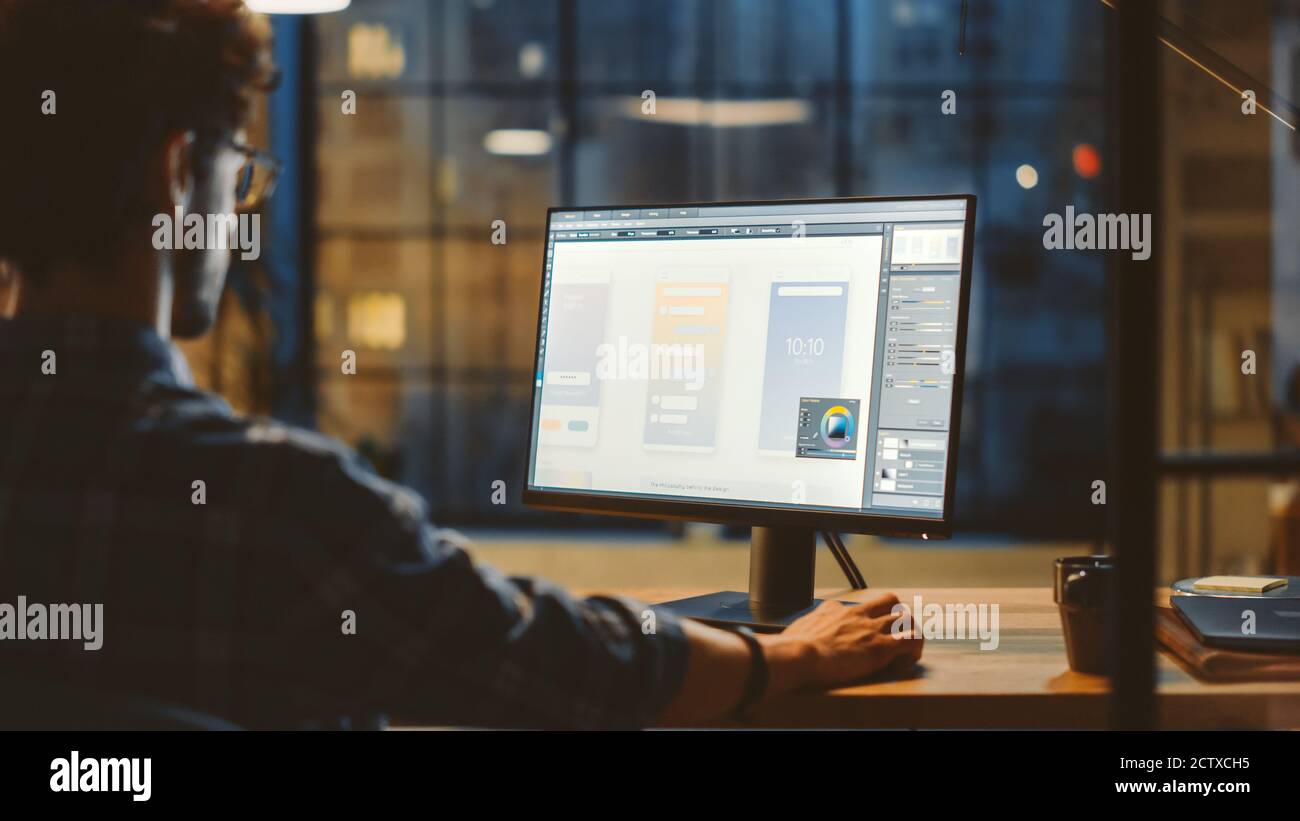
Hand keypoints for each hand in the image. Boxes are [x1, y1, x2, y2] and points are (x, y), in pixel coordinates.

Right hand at [762, 593, 921, 692]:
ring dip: (908, 632)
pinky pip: (911, 640)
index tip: (861, 636)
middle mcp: (856, 614)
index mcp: (834, 610)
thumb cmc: (791, 649)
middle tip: (893, 634)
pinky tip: (906, 661)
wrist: (797, 654)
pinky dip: (914, 649)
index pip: (856, 607)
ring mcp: (870, 629)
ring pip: (905, 618)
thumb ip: (803, 631)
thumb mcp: (796, 631)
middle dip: (896, 614)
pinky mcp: (880, 646)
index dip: (863, 620)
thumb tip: (795, 638)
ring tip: (905, 650)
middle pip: (888, 600)